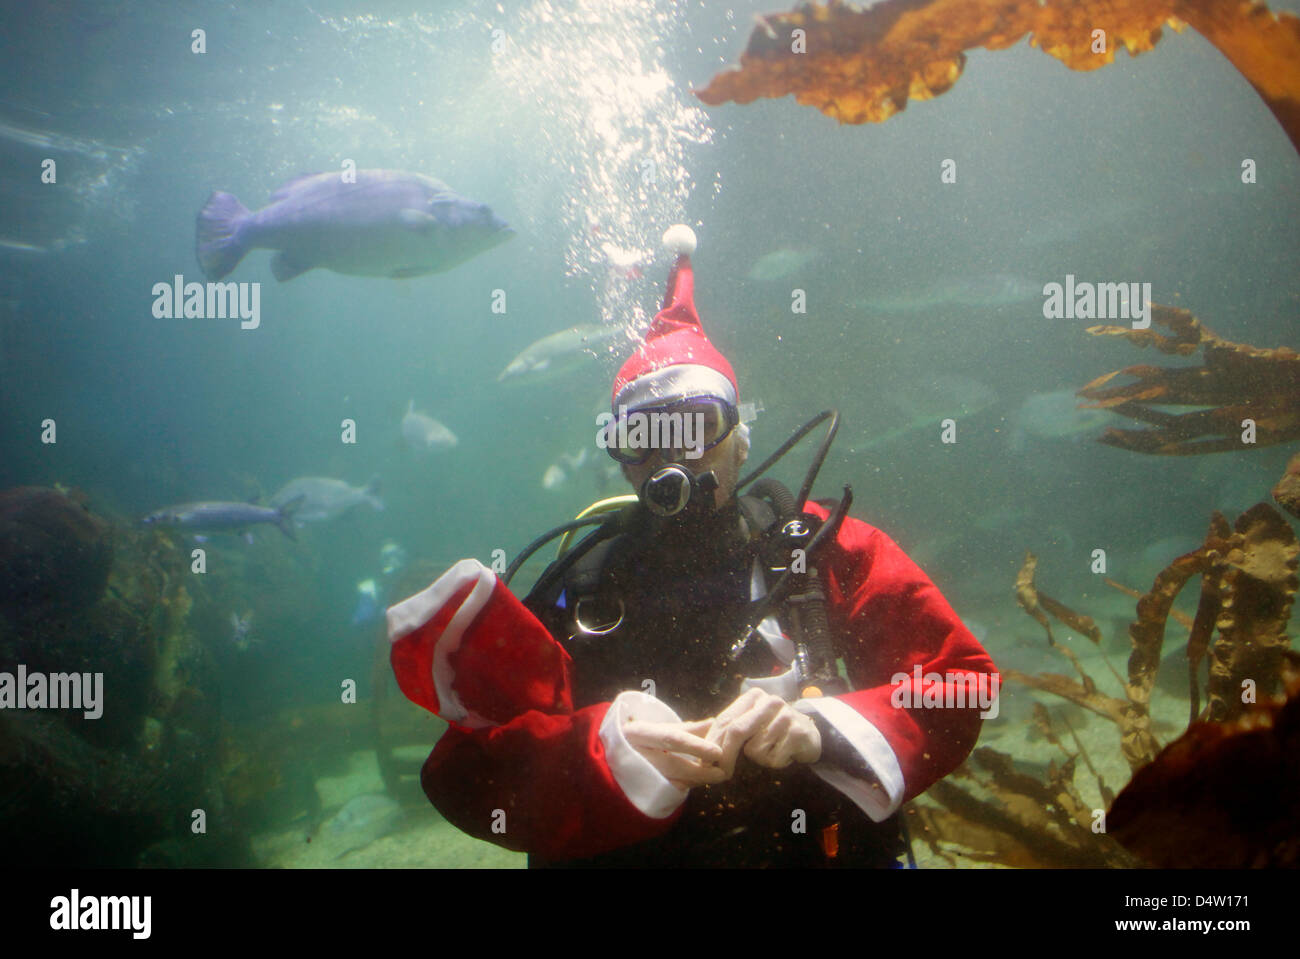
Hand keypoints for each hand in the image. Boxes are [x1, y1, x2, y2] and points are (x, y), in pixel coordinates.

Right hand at [623, 717, 725, 789]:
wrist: (612, 754)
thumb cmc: (641, 737)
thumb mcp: (659, 727)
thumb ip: (687, 728)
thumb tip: (713, 723)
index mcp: (639, 732)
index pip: (672, 739)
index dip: (696, 746)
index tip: (717, 751)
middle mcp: (636, 754)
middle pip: (673, 765)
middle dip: (700, 771)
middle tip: (723, 772)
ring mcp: (638, 774)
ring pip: (673, 781)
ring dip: (697, 780)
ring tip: (717, 775)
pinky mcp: (642, 789)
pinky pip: (670, 789)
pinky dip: (688, 785)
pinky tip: (701, 781)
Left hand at [704, 687, 821, 774]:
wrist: (810, 735)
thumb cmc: (774, 732)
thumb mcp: (751, 724)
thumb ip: (730, 730)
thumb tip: (702, 750)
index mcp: (753, 697)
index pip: (725, 720)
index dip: (712, 743)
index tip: (704, 762)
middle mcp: (769, 701)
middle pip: (737, 731)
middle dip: (725, 756)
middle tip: (722, 773)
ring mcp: (785, 716)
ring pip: (755, 750)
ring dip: (759, 759)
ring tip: (772, 751)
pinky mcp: (798, 732)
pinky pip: (773, 758)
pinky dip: (775, 763)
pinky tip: (786, 754)